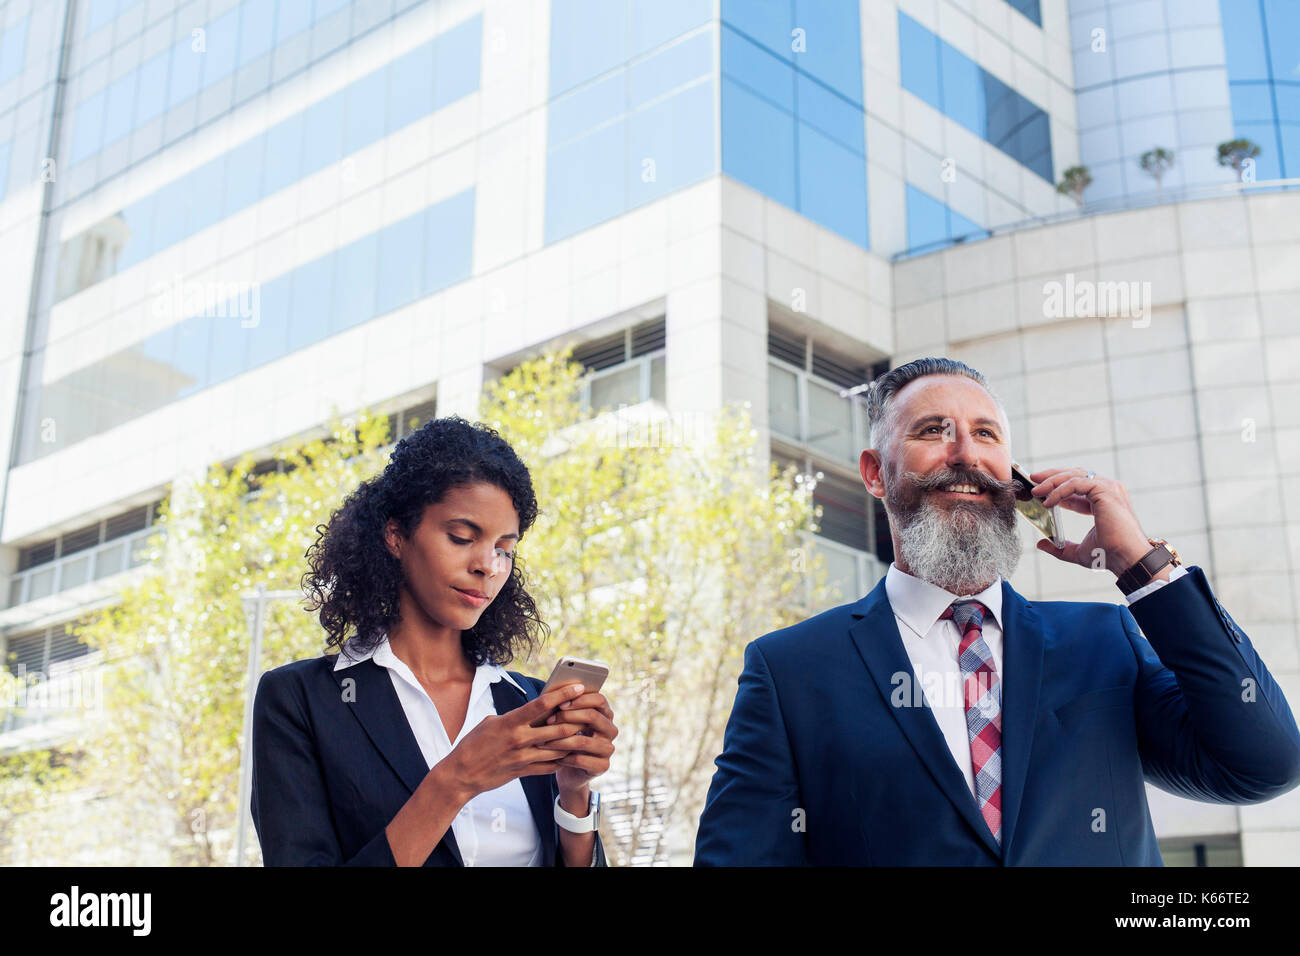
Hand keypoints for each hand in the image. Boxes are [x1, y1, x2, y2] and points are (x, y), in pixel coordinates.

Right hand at [438, 683, 588, 801]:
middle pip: (558, 728)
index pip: (542, 704)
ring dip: (574, 740)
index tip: (578, 686)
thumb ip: (512, 717)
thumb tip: (529, 711)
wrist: (461, 775)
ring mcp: (523, 757)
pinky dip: (563, 759)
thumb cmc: (472, 745)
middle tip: (589, 711)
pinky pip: (551, 766)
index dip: (563, 694)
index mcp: (510, 722)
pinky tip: (572, 753)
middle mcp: (519, 739)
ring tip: (586, 731)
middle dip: (576, 720)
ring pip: (558, 749)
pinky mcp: (524, 772)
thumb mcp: (489, 723)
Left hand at [546, 691, 616, 796]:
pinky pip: (580, 760)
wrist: (571, 771)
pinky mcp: (603, 766)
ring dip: (560, 740)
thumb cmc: (567, 739)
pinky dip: (563, 758)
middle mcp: (611, 730)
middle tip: (548, 721)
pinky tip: (553, 757)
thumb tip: (553, 692)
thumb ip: (567, 707)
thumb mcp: (569, 722)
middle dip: (567, 717)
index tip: (560, 703)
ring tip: (543, 741)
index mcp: (605, 714)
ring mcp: (608, 748)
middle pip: (592, 716)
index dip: (579, 699)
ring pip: (582, 741)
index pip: (599, 699)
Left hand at [1029, 467, 1153, 574]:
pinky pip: (1076, 483)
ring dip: (1052, 480)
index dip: (1057, 488)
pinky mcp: (1105, 490)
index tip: (1039, 492)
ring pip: (1074, 475)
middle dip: (1052, 476)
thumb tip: (1041, 544)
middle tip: (1033, 479)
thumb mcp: (1078, 551)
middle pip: (1075, 474)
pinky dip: (1059, 490)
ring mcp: (1108, 488)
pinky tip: (1048, 502)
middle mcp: (1108, 491)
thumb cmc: (1109, 556)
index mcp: (1104, 501)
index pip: (1077, 486)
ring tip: (1036, 491)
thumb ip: (1060, 547)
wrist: (1126, 559)